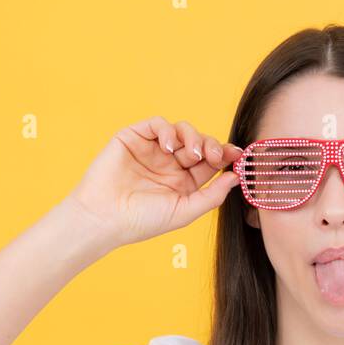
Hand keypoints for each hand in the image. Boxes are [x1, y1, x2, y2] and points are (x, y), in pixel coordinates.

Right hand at [65, 116, 244, 250]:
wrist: (105, 217)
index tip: (237, 156)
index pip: (210, 162)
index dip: (225, 155)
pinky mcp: (134, 138)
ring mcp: (152, 150)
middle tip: (213, 156)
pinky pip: (157, 124)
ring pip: (181, 130)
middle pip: (200, 143)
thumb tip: (236, 177)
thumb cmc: (143, 220)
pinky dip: (167, 130)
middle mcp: (170, 164)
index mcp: (184, 182)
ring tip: (190, 153)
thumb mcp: (185, 211)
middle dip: (211, 146)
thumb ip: (212, 195)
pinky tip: (169, 147)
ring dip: (192, 137)